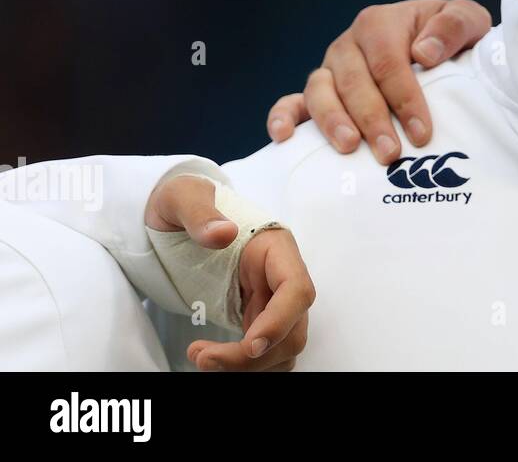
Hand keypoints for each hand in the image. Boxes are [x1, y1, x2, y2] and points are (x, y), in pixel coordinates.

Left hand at [145, 175, 314, 371]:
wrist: (172, 216)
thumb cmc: (180, 203)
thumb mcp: (182, 198)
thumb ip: (200, 212)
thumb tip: (223, 233)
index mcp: (274, 247)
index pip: (297, 290)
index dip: (281, 321)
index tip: (249, 345)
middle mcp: (281, 276)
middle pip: (293, 328)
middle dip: (255, 356)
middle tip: (204, 358)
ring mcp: (270, 299)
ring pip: (283, 347)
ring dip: (250, 366)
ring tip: (200, 357)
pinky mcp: (255, 316)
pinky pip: (264, 352)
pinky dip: (244, 366)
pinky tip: (209, 357)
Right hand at [265, 0, 491, 163]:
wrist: (438, 44)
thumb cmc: (451, 38)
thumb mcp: (467, 21)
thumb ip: (453, 27)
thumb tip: (424, 52)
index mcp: (380, 23)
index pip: (388, 63)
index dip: (404, 98)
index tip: (422, 133)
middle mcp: (349, 45)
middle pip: (354, 82)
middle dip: (373, 120)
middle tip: (391, 154)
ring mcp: (330, 68)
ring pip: (320, 92)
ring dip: (332, 122)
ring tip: (349, 148)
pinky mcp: (317, 92)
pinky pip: (293, 102)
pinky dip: (282, 116)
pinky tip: (284, 137)